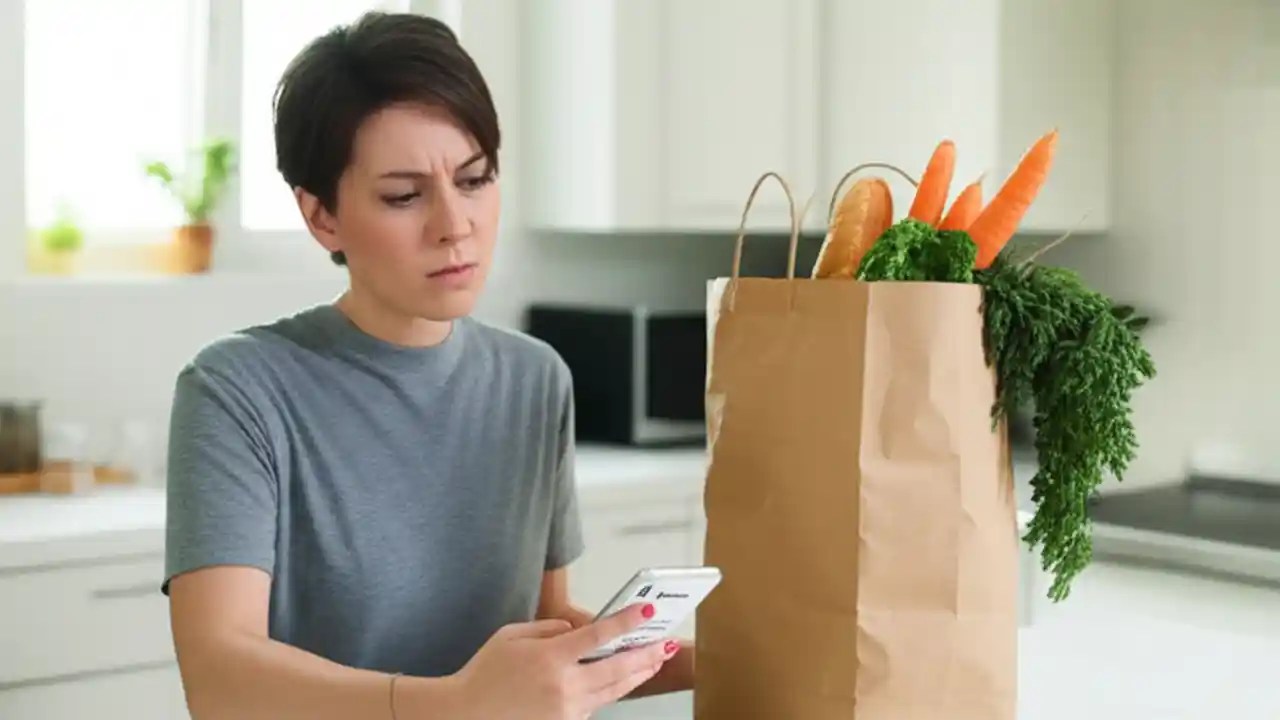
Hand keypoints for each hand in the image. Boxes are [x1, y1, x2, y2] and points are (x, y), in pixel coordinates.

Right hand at [449, 603, 678, 719]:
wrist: (464, 715)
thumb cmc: (484, 673)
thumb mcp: (511, 636)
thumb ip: (548, 629)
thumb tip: (575, 630)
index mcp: (550, 657)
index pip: (598, 635)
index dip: (625, 622)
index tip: (646, 612)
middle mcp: (564, 685)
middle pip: (617, 668)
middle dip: (645, 654)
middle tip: (665, 643)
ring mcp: (566, 710)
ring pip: (613, 691)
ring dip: (638, 675)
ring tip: (655, 661)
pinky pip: (595, 706)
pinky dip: (610, 692)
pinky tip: (623, 680)